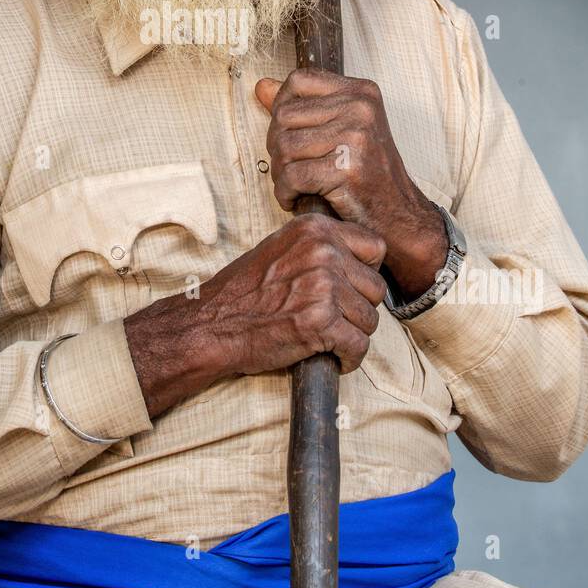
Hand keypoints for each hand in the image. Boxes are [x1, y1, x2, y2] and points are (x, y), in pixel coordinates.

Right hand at [124, 213, 386, 418]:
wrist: (212, 325)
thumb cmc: (243, 292)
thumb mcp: (280, 248)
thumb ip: (318, 246)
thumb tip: (356, 260)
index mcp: (315, 229)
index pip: (375, 248)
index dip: (365, 273)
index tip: (351, 289)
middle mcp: (323, 252)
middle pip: (376, 288)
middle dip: (358, 308)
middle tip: (333, 319)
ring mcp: (324, 287)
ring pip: (370, 320)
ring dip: (352, 334)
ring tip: (326, 338)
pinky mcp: (322, 323)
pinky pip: (359, 347)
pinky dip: (348, 358)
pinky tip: (330, 357)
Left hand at [254, 68, 447, 298]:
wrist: (400, 217)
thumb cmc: (368, 176)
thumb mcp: (340, 131)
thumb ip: (302, 107)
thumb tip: (261, 87)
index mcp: (361, 93)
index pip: (298, 81)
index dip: (280, 108)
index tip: (286, 134)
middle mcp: (361, 108)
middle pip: (284, 116)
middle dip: (277, 147)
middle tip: (289, 169)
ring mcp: (356, 136)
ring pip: (284, 147)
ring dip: (280, 173)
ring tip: (293, 186)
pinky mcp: (347, 168)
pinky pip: (292, 176)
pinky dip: (286, 193)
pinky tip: (296, 199)